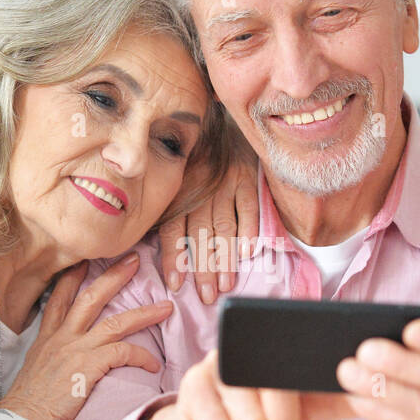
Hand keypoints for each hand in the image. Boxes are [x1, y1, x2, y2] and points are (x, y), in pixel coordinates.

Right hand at [0, 254, 172, 419]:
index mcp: (47, 336)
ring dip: (144, 314)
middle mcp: (61, 337)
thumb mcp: (37, 367)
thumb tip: (67, 355)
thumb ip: (52, 354)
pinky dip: (142, 356)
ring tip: (166, 307)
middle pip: (91, 297)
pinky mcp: (88, 366)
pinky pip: (123, 352)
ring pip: (116, 322)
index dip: (73, 277)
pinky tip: (153, 365)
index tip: (85, 260)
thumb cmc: (30, 402)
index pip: (60, 297)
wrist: (22, 418)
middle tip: (134, 259)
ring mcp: (75, 349)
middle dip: (114, 276)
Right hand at [126, 349, 355, 419]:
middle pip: (271, 411)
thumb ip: (343, 397)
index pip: (292, 381)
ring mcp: (213, 365)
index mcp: (277, 348)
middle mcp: (245, 348)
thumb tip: (382, 390)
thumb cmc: (264, 416)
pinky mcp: (188, 389)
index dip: (289, 409)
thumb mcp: (309, 410)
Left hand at [158, 158, 259, 303]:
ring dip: (225, 257)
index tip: (176, 285)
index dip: (174, 258)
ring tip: (226, 283)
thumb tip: (170, 251)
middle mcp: (200, 191)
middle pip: (200, 235)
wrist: (222, 124)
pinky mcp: (247, 178)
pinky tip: (249, 251)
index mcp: (180, 193)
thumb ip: (175, 211)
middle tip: (207, 295)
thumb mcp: (179, 181)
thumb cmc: (198, 161)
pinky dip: (249, 227)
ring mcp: (225, 184)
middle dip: (203, 268)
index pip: (174, 229)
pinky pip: (248, 205)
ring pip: (223, 226)